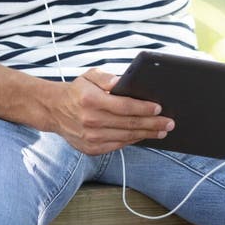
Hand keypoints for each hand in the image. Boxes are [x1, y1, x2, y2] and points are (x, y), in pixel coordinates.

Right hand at [49, 68, 174, 154]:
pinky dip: (132, 140)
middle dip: (152, 124)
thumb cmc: (78, 90)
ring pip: (125, 137)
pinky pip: (117, 145)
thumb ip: (105, 77)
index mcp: (91, 100)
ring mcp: (90, 137)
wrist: (55, 110)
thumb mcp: (89, 75)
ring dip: (146, 134)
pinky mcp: (91, 149)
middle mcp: (90, 120)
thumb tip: (121, 82)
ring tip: (161, 131)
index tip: (159, 108)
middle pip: (128, 124)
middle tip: (169, 123)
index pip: (124, 106)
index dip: (143, 108)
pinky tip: (143, 136)